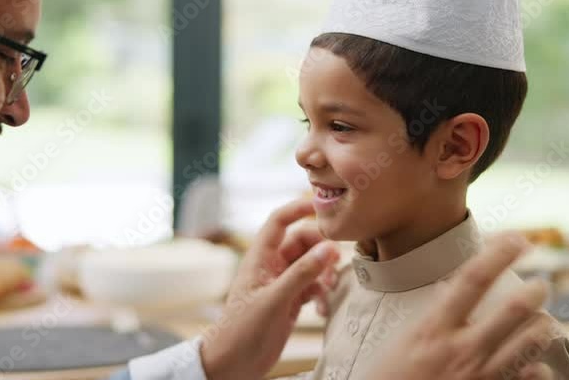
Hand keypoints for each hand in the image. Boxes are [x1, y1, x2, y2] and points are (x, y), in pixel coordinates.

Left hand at [200, 199, 339, 379]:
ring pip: (309, 265)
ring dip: (323, 271)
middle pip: (301, 242)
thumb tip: (329, 249)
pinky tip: (322, 306)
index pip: (279, 222)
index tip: (322, 205)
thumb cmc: (242, 330)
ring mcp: (281, 284)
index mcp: (260, 258)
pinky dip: (320, 291)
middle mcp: (271, 267)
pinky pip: (311, 286)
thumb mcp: (274, 300)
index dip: (298, 209)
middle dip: (320, 248)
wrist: (232, 365)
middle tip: (336, 261)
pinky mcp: (289, 302)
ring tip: (330, 286)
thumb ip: (302, 273)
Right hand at [367, 234, 556, 379]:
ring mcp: (479, 376)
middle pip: (513, 310)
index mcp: (434, 328)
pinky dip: (538, 370)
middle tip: (541, 283)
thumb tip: (448, 291)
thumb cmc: (388, 379)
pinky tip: (538, 364)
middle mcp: (461, 350)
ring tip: (541, 321)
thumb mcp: (402, 341)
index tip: (517, 238)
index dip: (498, 254)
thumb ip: (430, 317)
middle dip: (535, 291)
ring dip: (541, 328)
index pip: (472, 279)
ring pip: (529, 343)